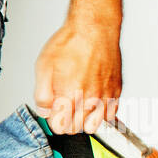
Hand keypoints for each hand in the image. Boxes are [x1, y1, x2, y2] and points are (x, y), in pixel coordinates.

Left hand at [32, 14, 121, 134]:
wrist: (94, 28)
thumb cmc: (71, 42)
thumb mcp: (43, 65)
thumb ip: (42, 93)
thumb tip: (45, 110)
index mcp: (69, 95)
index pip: (60, 127)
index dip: (53, 119)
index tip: (53, 111)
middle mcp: (90, 100)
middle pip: (75, 129)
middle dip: (66, 120)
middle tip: (63, 105)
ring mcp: (105, 97)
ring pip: (93, 126)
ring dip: (83, 120)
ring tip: (77, 106)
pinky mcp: (116, 92)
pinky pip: (109, 116)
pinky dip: (99, 113)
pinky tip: (92, 101)